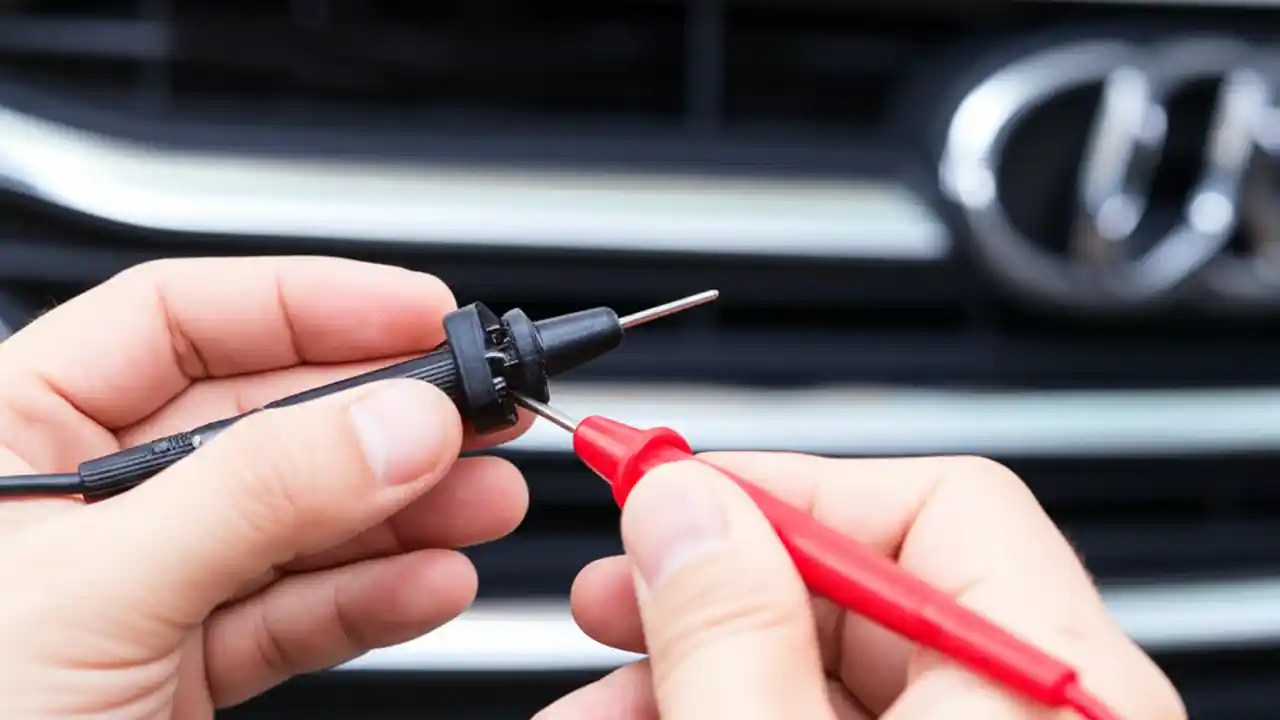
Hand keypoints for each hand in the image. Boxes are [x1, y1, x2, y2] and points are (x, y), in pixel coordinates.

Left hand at [0, 257, 530, 717]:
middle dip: (380, 417)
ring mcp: (137, 589)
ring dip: (402, 510)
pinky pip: (293, 612)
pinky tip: (429, 581)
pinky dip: (371, 599)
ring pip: (295, 519)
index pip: (177, 319)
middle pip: (261, 419)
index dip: (307, 303)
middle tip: (476, 413)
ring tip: (481, 498)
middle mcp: (81, 505)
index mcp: (10, 433)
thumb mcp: (92, 598)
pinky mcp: (178, 670)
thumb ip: (257, 498)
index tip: (415, 312)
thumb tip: (395, 423)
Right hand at [539, 455, 1185, 718]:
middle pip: (864, 590)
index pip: (936, 501)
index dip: (780, 486)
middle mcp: (1040, 719)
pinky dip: (721, 718)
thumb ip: (729, 634)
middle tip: (607, 595)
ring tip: (590, 707)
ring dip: (688, 671)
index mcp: (1049, 691)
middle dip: (706, 590)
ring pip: (822, 672)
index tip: (662, 492)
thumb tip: (682, 504)